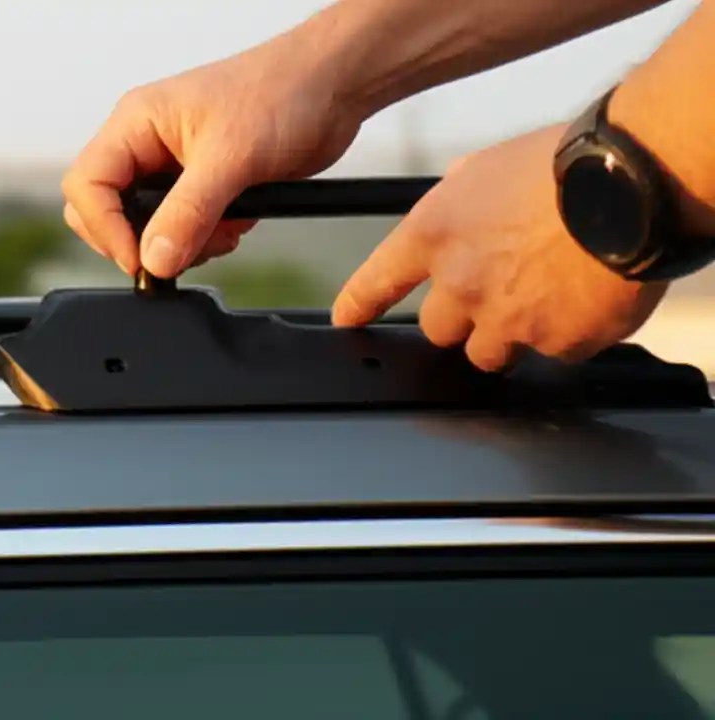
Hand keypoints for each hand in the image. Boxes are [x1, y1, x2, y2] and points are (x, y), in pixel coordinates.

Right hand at [61, 31, 363, 277]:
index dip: (105, 228)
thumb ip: (188, 213)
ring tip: (222, 231)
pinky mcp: (200, 185)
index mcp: (136, 123)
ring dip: (179, 243)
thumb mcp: (231, 157)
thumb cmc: (282, 92)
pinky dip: (204, 239)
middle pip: (105, 210)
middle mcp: (146, 145)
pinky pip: (180, 228)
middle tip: (178, 252)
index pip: (87, 184)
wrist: (333, 87)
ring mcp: (171, 167)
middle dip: (140, 241)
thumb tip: (155, 260)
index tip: (140, 259)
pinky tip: (235, 224)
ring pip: (145, 226)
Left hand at [332, 123, 668, 371]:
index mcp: (434, 236)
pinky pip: (553, 352)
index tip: (348, 319)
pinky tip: (586, 298)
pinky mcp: (554, 343)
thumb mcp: (490, 166)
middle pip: (439, 330)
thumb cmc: (563, 164)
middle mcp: (460, 285)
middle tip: (502, 290)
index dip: (359, 304)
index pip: (377, 281)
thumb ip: (460, 193)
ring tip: (545, 297)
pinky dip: (567, 334)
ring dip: (509, 334)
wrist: (628, 184)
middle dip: (464, 317)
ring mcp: (505, 320)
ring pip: (489, 352)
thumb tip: (456, 194)